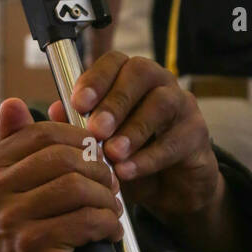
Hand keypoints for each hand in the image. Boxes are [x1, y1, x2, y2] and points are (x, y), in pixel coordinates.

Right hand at [0, 97, 123, 251]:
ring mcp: (8, 221)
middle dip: (97, 170)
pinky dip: (108, 225)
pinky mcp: (32, 247)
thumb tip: (13, 104)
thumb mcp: (24, 181)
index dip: (80, 140)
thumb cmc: (34, 226)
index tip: (96, 156)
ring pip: (77, 188)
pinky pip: (85, 220)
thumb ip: (22, 142)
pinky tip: (110, 231)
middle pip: (62, 158)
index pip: (42, 134)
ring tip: (112, 209)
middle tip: (111, 185)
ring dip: (106, 199)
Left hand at [48, 51, 221, 227]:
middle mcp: (158, 83)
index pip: (114, 62)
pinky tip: (128, 171)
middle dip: (114, 102)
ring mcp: (181, 106)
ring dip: (133, 129)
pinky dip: (149, 158)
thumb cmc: (131, 157)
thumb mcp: (100, 145)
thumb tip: (53, 110)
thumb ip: (76, 127)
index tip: (77, 103)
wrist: (171, 190)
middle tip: (95, 130)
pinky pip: (175, 140)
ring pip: (161, 103)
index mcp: (130, 78)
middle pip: (140, 73)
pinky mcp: (197, 134)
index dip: (96, 78)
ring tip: (112, 153)